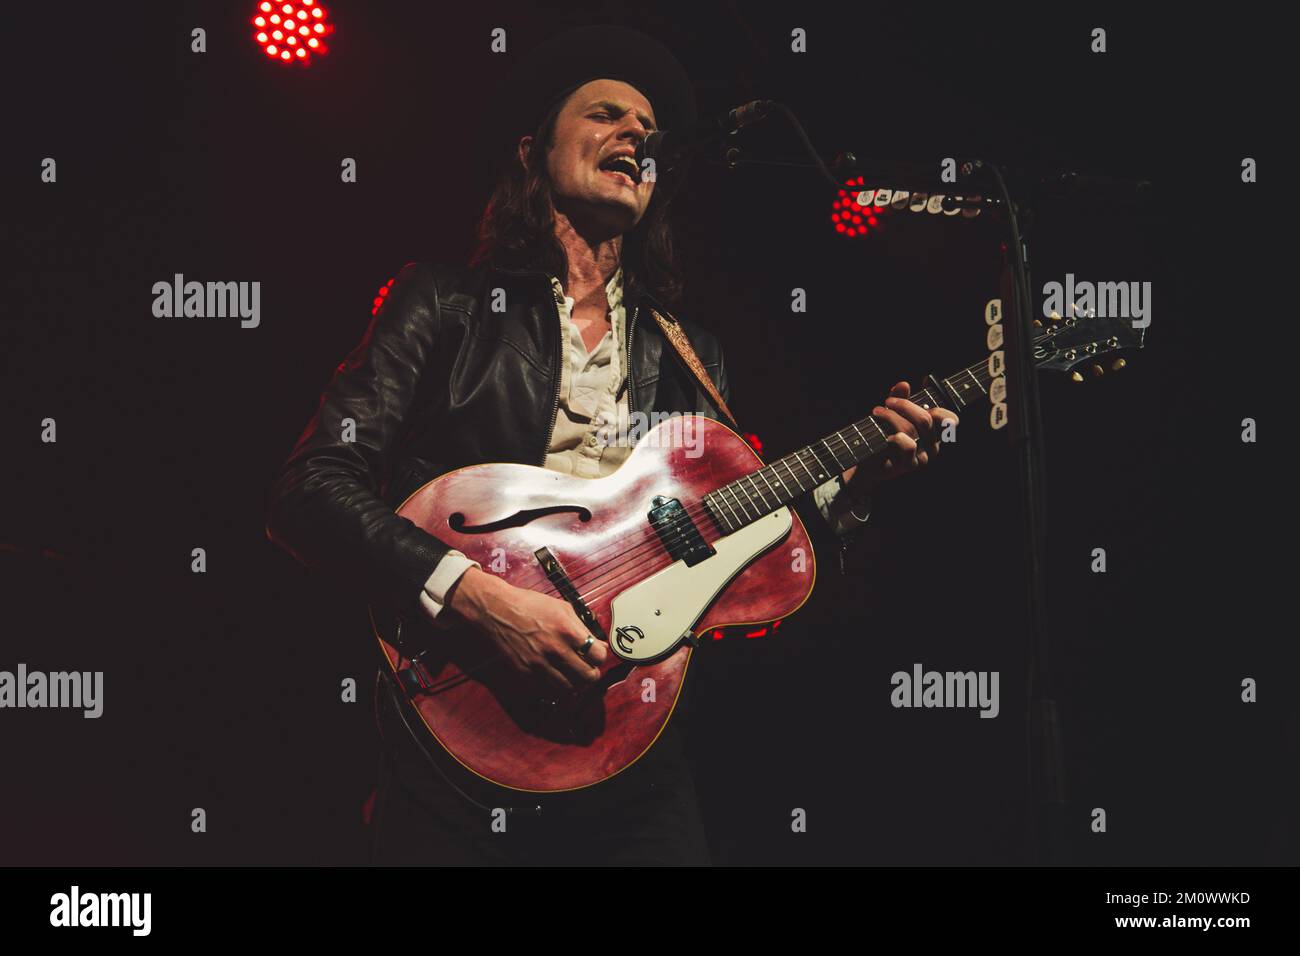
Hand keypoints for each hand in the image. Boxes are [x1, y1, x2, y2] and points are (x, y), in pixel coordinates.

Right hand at [445, 567, 608, 694]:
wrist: (497, 611)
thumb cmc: (530, 605)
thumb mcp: (562, 608)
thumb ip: (583, 627)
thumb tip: (599, 644)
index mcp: (567, 630)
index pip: (598, 656)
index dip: (600, 656)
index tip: (595, 653)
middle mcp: (555, 650)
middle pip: (588, 676)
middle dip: (592, 673)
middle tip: (589, 668)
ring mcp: (540, 664)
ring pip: (569, 688)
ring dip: (575, 682)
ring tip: (573, 673)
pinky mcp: (526, 673)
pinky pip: (549, 689)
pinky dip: (556, 685)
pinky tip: (556, 675)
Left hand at [840, 381, 958, 494]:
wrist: (868, 460)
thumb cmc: (883, 435)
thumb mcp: (893, 413)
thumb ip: (901, 398)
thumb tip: (904, 384)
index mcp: (935, 433)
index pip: (951, 421)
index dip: (939, 407)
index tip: (920, 396)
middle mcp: (933, 446)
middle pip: (926, 419)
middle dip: (904, 405)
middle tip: (888, 401)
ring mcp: (923, 457)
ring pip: (912, 429)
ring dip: (891, 416)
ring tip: (877, 412)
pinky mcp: (909, 465)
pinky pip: (908, 445)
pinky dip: (894, 436)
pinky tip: (884, 435)